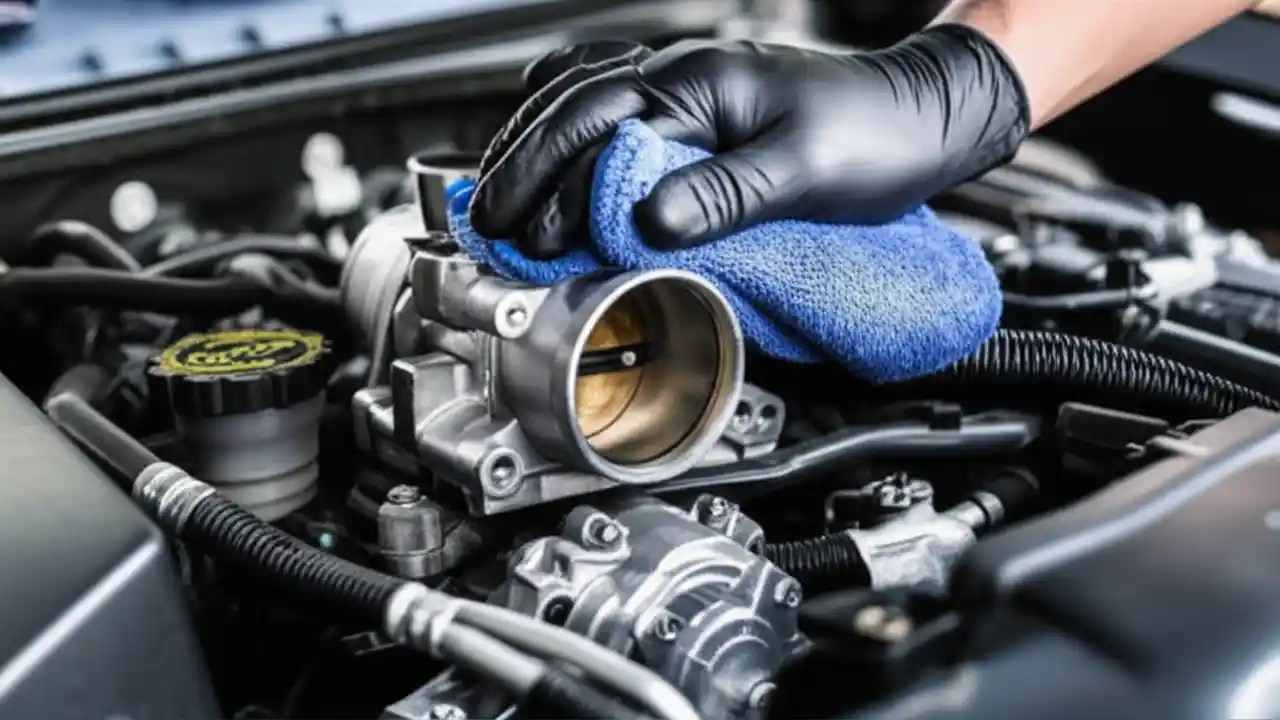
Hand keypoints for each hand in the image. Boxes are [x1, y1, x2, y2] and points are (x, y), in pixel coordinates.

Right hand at [471, 26, 1028, 256]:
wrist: (921, 113)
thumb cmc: (874, 139)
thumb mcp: (803, 175)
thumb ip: (722, 196)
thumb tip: (648, 224)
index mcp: (700, 88)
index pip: (600, 143)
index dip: (555, 198)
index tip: (527, 244)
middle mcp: (682, 73)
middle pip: (572, 112)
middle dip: (522, 170)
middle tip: (487, 223)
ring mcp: (687, 78)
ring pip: (581, 95)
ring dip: (532, 141)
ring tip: (497, 186)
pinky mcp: (698, 94)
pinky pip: (611, 89)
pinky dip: (568, 113)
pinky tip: (551, 128)